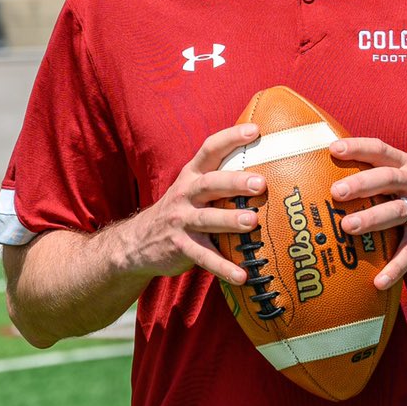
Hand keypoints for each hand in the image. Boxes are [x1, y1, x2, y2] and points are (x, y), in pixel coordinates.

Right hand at [118, 122, 266, 285]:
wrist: (138, 241)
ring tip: (252, 222)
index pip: (210, 149)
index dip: (231, 138)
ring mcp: (181, 221)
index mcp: (192, 175)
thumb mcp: (193, 187)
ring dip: (230, 220)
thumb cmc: (181, 209)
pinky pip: (204, 258)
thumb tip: (268, 163)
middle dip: (235, 182)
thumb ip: (221, 176)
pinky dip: (223, 267)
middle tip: (261, 183)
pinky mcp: (180, 247)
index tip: (255, 130)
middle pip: (210, 184)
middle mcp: (185, 194)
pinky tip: (243, 275)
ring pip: (207, 220)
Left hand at [327, 138, 406, 289]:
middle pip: (388, 178)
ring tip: (348, 227)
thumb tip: (340, 184)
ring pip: (398, 211)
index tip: (333, 149)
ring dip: (372, 218)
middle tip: (337, 191)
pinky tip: (379, 281)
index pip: (381, 150)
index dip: (358, 147)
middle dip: (362, 183)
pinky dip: (396, 266)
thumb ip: (387, 178)